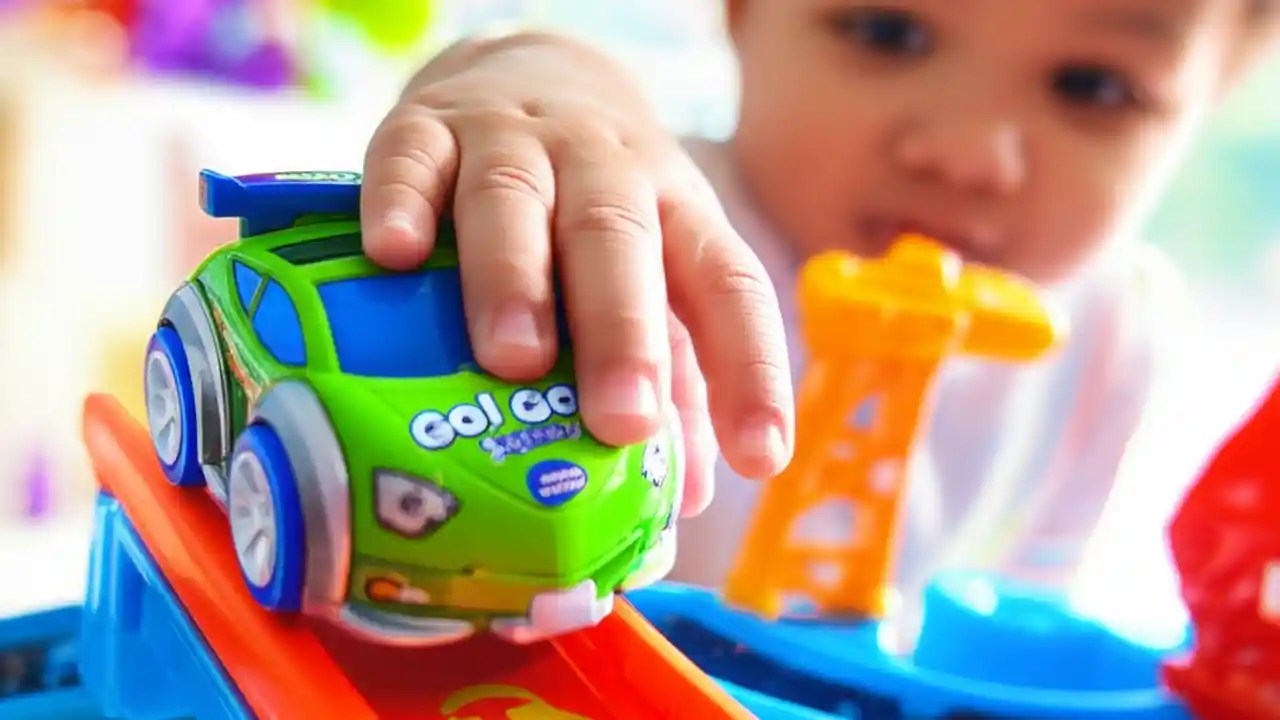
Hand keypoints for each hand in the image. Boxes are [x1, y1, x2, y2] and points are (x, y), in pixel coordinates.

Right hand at [360, 33, 793, 516]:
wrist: (532, 69)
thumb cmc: (597, 209)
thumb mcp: (652, 275)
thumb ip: (672, 378)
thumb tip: (682, 498)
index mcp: (676, 213)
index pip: (729, 286)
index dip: (752, 370)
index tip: (760, 458)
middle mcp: (604, 169)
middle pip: (619, 239)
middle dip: (624, 333)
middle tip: (622, 422)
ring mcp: (513, 141)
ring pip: (515, 198)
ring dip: (515, 278)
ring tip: (512, 358)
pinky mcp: (428, 125)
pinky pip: (412, 155)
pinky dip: (401, 200)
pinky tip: (394, 254)